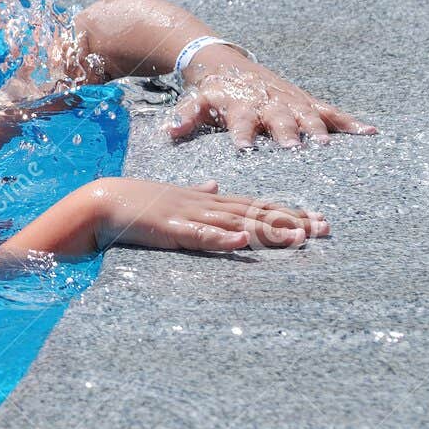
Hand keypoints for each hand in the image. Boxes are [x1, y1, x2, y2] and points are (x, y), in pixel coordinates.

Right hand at [93, 178, 327, 251]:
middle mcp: (206, 205)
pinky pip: (200, 237)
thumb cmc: (137, 201)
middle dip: (291, 221)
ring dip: (268, 231)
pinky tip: (242, 244)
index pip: (256, 205)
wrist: (103, 200)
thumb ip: (197, 192)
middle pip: (256, 214)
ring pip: (236, 225)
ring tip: (298, 237)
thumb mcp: (174, 195)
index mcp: (208, 200)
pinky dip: (222, 240)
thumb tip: (215, 184)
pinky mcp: (172, 231)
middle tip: (325, 228)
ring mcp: (190, 217)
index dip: (287, 211)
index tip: (316, 218)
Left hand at [169, 47, 375, 148]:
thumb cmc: (211, 90)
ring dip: (317, 128)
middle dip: (286, 132)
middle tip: (294, 148)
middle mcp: (267, 101)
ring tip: (326, 146)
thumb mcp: (194, 101)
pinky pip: (330, 111)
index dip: (243, 134)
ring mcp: (288, 100)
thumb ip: (184, 117)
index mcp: (239, 104)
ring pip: (307, 113)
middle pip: (278, 117)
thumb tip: (169, 131)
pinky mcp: (304, 99)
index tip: (244, 149)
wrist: (223, 59)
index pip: (240, 121)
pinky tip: (370, 133)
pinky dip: (349, 122)